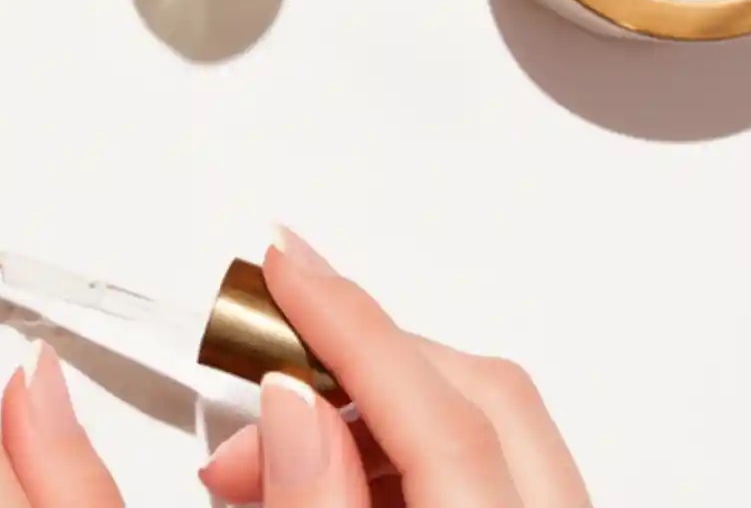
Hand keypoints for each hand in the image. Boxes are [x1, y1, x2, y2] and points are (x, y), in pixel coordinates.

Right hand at [198, 228, 590, 506]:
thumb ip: (316, 503)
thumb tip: (290, 401)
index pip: (441, 413)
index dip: (352, 326)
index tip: (285, 266)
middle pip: (480, 392)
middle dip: (358, 360)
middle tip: (262, 366)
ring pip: (484, 424)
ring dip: (367, 416)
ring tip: (263, 463)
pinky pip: (488, 463)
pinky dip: (401, 453)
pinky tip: (327, 481)